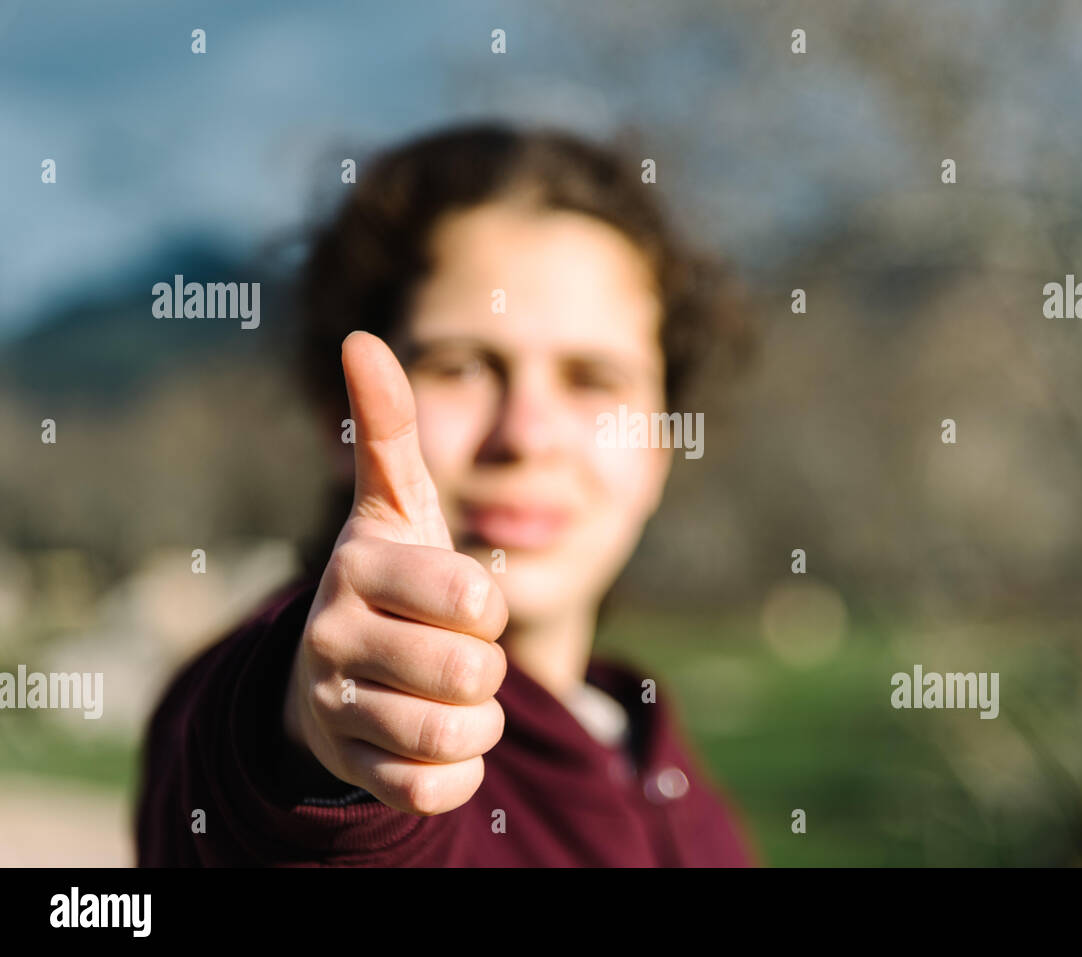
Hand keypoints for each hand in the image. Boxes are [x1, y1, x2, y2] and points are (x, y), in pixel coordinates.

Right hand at [282, 331, 508, 815]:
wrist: (329, 676)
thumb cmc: (388, 581)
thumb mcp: (394, 506)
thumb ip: (388, 428)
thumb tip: (362, 337)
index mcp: (357, 567)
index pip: (473, 596)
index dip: (489, 603)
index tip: (463, 599)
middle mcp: (332, 639)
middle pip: (469, 671)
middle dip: (487, 665)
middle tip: (458, 653)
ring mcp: (337, 711)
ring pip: (458, 733)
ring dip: (477, 717)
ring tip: (449, 695)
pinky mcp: (354, 772)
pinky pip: (437, 790)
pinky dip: (459, 771)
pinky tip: (435, 740)